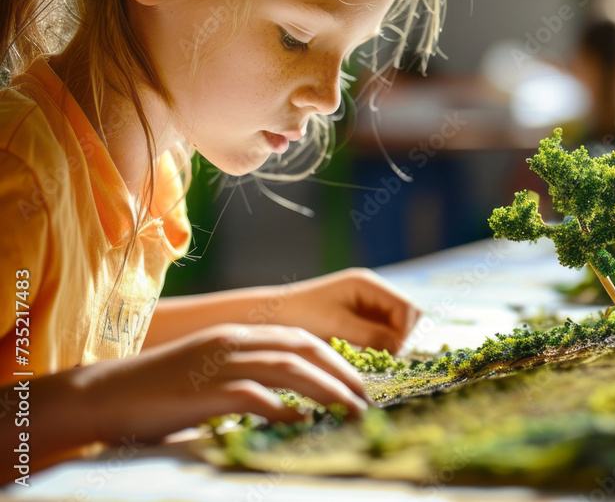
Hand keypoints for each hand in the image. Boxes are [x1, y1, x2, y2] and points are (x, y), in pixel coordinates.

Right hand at [73, 323, 371, 443]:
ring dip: (327, 390)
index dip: (335, 358)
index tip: (358, 380)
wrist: (105, 394)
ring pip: (290, 369)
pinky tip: (304, 422)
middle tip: (366, 398)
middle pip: (304, 350)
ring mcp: (220, 364)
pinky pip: (255, 396)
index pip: (300, 338)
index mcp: (238, 334)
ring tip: (351, 412)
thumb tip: (290, 398)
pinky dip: (285, 408)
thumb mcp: (210, 371)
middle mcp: (234, 342)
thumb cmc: (159, 389)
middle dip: (342, 372)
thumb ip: (248, 375)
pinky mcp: (205, 391)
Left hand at [276, 268, 420, 353]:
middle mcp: (372, 290)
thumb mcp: (338, 327)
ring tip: (372, 357)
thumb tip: (401, 348)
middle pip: (407, 315)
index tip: (393, 354)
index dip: (405, 331)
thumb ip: (373, 335)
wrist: (269, 316)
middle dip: (401, 336)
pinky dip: (380, 344)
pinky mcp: (359, 318)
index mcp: (368, 284)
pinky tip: (364, 355)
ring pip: (396, 325)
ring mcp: (366, 304)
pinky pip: (382, 332)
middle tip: (385, 358)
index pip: (407, 307)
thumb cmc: (300, 317)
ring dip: (391, 342)